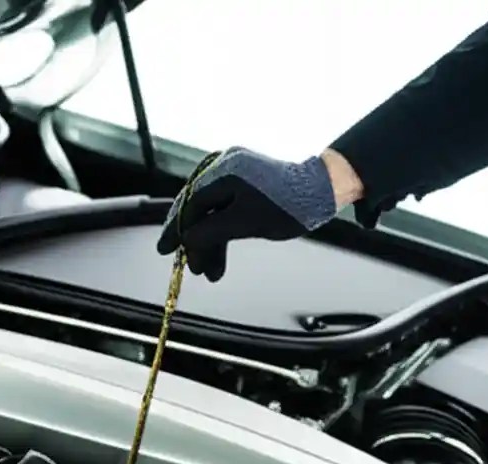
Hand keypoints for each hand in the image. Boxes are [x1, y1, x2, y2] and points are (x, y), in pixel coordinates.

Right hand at [156, 147, 345, 281]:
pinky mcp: (246, 185)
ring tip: (212, 274)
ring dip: (211, 244)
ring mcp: (235, 175)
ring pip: (213, 214)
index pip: (190, 204)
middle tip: (194, 270)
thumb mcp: (245, 223)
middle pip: (199, 210)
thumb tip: (185, 241)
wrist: (323, 192)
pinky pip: (226, 211)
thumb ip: (210, 231)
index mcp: (222, 170)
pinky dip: (223, 234)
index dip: (176, 230)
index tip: (164, 251)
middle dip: (197, 242)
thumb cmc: (288, 206)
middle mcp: (224, 167)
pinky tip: (220, 258)